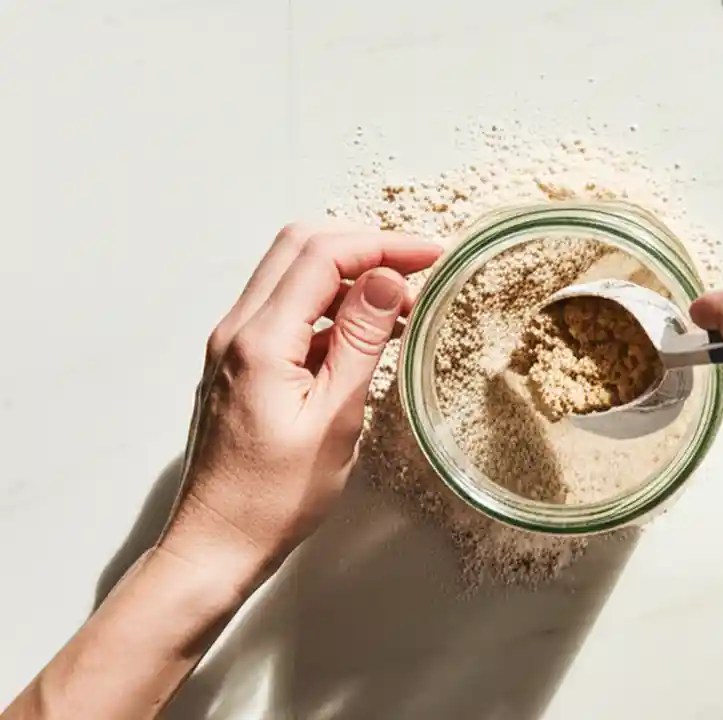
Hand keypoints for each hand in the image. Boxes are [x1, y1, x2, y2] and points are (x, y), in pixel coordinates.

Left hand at [159, 222, 441, 590]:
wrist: (217, 543)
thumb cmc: (275, 497)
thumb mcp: (334, 418)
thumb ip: (361, 341)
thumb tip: (387, 279)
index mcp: (260, 341)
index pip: (322, 256)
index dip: (383, 244)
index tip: (431, 254)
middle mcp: (237, 330)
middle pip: (300, 246)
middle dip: (364, 244)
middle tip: (418, 263)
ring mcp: (233, 344)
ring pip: (290, 272)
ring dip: (348, 272)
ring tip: (402, 302)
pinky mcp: (239, 362)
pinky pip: (285, 308)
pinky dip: (329, 303)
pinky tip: (366, 331)